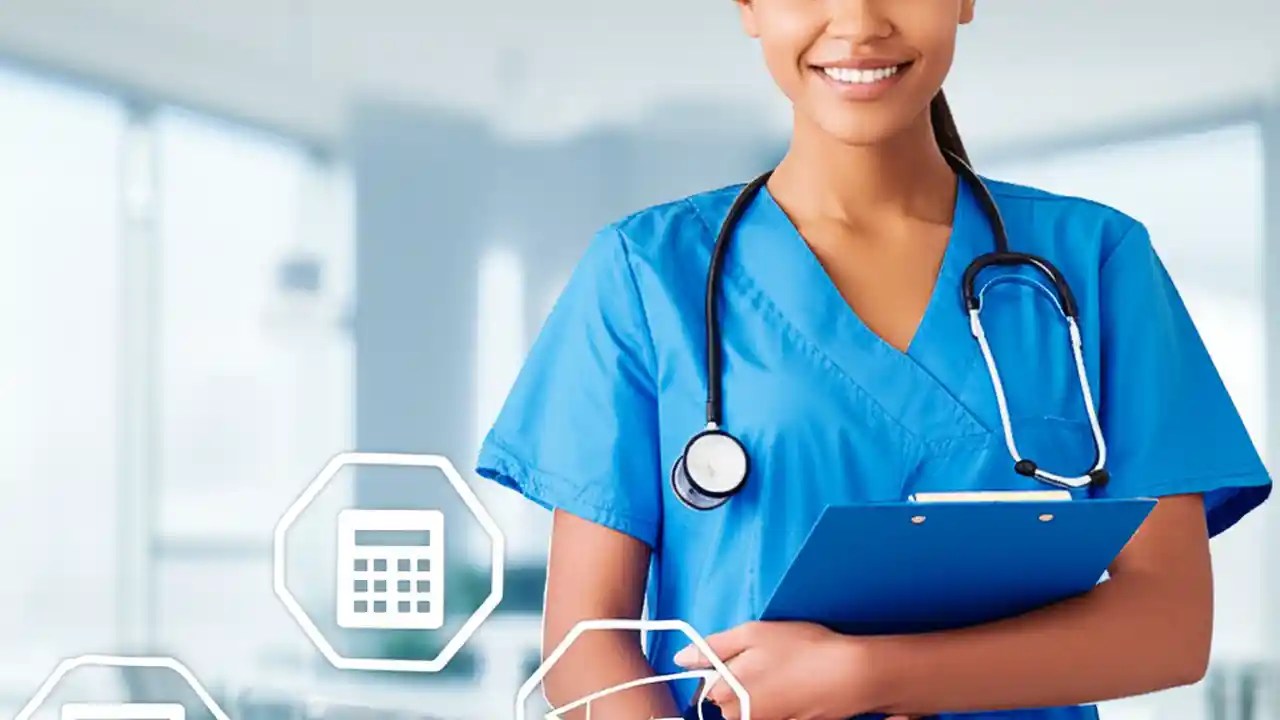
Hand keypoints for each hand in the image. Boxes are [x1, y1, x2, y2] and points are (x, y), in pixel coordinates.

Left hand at [672, 621, 883, 719]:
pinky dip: (779, 701)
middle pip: (726, 698)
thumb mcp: (752, 634)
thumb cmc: (800, 648)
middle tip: (768, 659)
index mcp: (725, 693)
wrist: (850, 675)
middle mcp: (739, 717)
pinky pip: (770, 713)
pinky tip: (796, 686)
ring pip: (748, 707)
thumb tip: (680, 659)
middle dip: (739, 681)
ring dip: (759, 692)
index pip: (705, 684)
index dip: (722, 666)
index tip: (742, 655)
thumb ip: (712, 647)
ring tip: (785, 672)